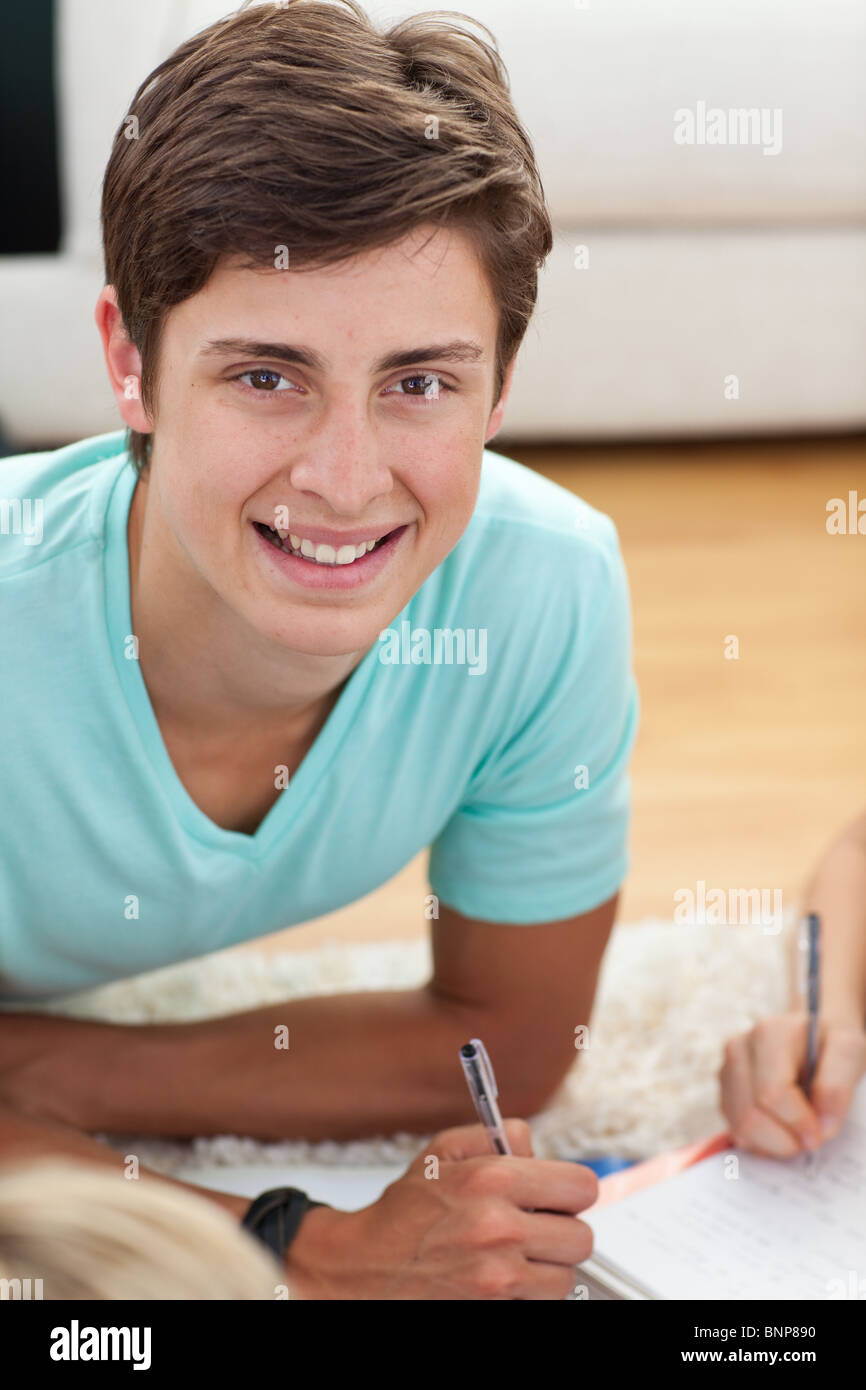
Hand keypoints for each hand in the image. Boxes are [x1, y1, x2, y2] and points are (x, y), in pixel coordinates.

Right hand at [285, 1118, 597, 1299]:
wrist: (366, 1268)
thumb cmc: (405, 1212)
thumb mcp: (445, 1149)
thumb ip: (499, 1135)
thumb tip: (538, 1146)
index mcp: (493, 1179)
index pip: (581, 1186)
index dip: (571, 1189)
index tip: (558, 1194)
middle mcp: (501, 1229)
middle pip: (582, 1237)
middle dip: (561, 1229)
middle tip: (536, 1226)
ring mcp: (499, 1277)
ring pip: (566, 1276)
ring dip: (547, 1266)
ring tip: (516, 1254)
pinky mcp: (496, 1309)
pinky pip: (541, 1302)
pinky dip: (528, 1292)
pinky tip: (502, 1277)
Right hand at [720, 1012, 865, 1156]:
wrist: (810, 1035)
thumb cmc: (828, 1042)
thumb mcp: (848, 1050)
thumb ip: (838, 1085)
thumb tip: (822, 1125)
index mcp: (769, 1034)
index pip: (772, 1093)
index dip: (798, 1122)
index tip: (820, 1134)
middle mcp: (739, 1048)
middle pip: (750, 1115)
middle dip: (784, 1140)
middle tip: (809, 1140)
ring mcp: (726, 1068)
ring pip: (739, 1127)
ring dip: (773, 1144)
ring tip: (797, 1133)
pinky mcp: (724, 1090)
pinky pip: (736, 1130)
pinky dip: (761, 1141)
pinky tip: (781, 1128)